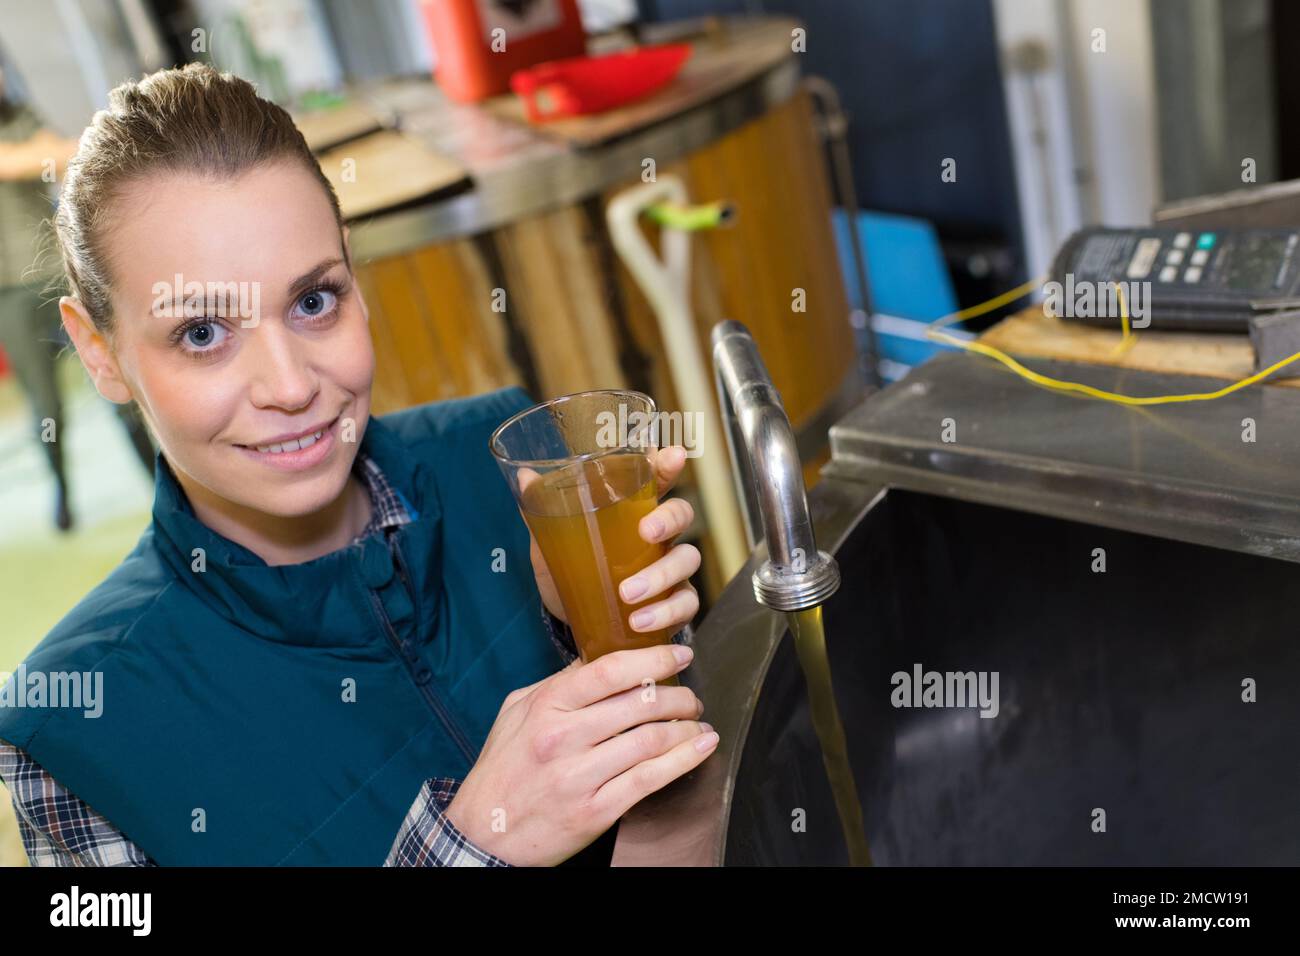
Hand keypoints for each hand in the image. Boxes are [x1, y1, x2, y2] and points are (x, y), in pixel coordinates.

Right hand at [444, 644, 718, 865]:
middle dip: (678, 695)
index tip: (679, 653)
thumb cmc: (502, 768)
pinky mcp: (595, 812)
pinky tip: (701, 747)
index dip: (653, 658)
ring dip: (686, 727)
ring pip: (651, 740)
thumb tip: (598, 656)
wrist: (483, 833)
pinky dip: (684, 760)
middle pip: (639, 703)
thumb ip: (558, 684)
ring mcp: (579, 777)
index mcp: (547, 707)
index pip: (609, 670)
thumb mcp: (517, 712)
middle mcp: (563, 738)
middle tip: (691, 697)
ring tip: (699, 722)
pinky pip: (649, 780)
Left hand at [524, 445, 700, 636]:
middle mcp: (660, 536)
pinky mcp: (674, 604)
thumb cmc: (575, 569)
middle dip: (669, 518)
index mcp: (634, 511)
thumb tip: (525, 477)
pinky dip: (665, 613)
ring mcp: (671, 570)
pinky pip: (686, 604)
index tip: (672, 455)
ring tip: (628, 594)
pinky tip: (639, 622)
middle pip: (682, 514)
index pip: (657, 480)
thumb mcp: (554, 541)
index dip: (668, 465)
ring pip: (687, 560)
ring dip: (661, 576)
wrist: (576, 620)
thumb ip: (544, 510)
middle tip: (647, 531)